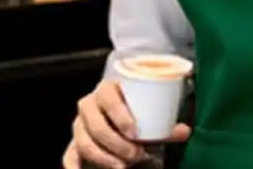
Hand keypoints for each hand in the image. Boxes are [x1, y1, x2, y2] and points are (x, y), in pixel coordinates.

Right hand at [63, 80, 189, 168]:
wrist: (116, 115)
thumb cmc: (133, 114)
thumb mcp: (147, 115)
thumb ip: (165, 126)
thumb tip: (184, 131)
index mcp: (106, 90)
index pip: (108, 98)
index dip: (119, 115)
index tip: (134, 132)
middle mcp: (88, 106)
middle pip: (95, 124)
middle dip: (115, 143)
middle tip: (136, 155)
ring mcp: (79, 126)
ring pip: (84, 142)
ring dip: (104, 157)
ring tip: (123, 166)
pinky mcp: (74, 144)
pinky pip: (69, 156)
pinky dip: (73, 168)